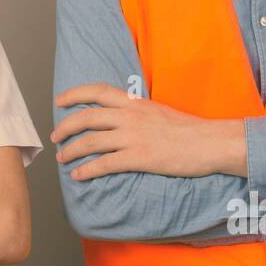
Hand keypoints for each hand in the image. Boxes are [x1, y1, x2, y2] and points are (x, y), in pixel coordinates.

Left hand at [51, 83, 244, 179]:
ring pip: (91, 142)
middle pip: (86, 118)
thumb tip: (119, 118)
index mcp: (134, 102)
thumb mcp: (158, 111)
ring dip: (71, 151)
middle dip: (65, 127)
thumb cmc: (188, 129)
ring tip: (62, 158)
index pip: (97, 91)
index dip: (74, 94)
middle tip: (55, 137)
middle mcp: (129, 116)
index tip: (60, 100)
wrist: (209, 142)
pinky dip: (87, 170)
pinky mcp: (139, 158)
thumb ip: (137, 112)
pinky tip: (78, 175)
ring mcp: (133, 137)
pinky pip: (105, 164)